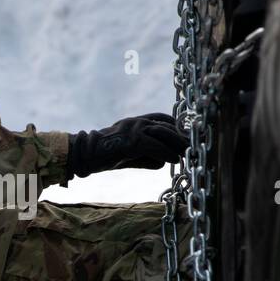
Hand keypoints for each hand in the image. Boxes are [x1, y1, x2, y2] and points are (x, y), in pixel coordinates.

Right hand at [67, 112, 186, 178]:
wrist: (85, 155)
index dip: (178, 128)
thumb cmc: (107, 156)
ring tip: (188, 153)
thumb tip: (164, 162)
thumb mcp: (131, 154)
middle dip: (182, 136)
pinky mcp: (131, 141)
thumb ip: (148, 156)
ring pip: (164, 133)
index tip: (188, 138)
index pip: (164, 118)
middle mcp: (138, 121)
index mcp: (137, 122)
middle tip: (195, 146)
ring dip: (178, 144)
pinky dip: (166, 153)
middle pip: (168, 125)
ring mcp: (134, 129)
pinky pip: (154, 145)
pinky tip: (174, 160)